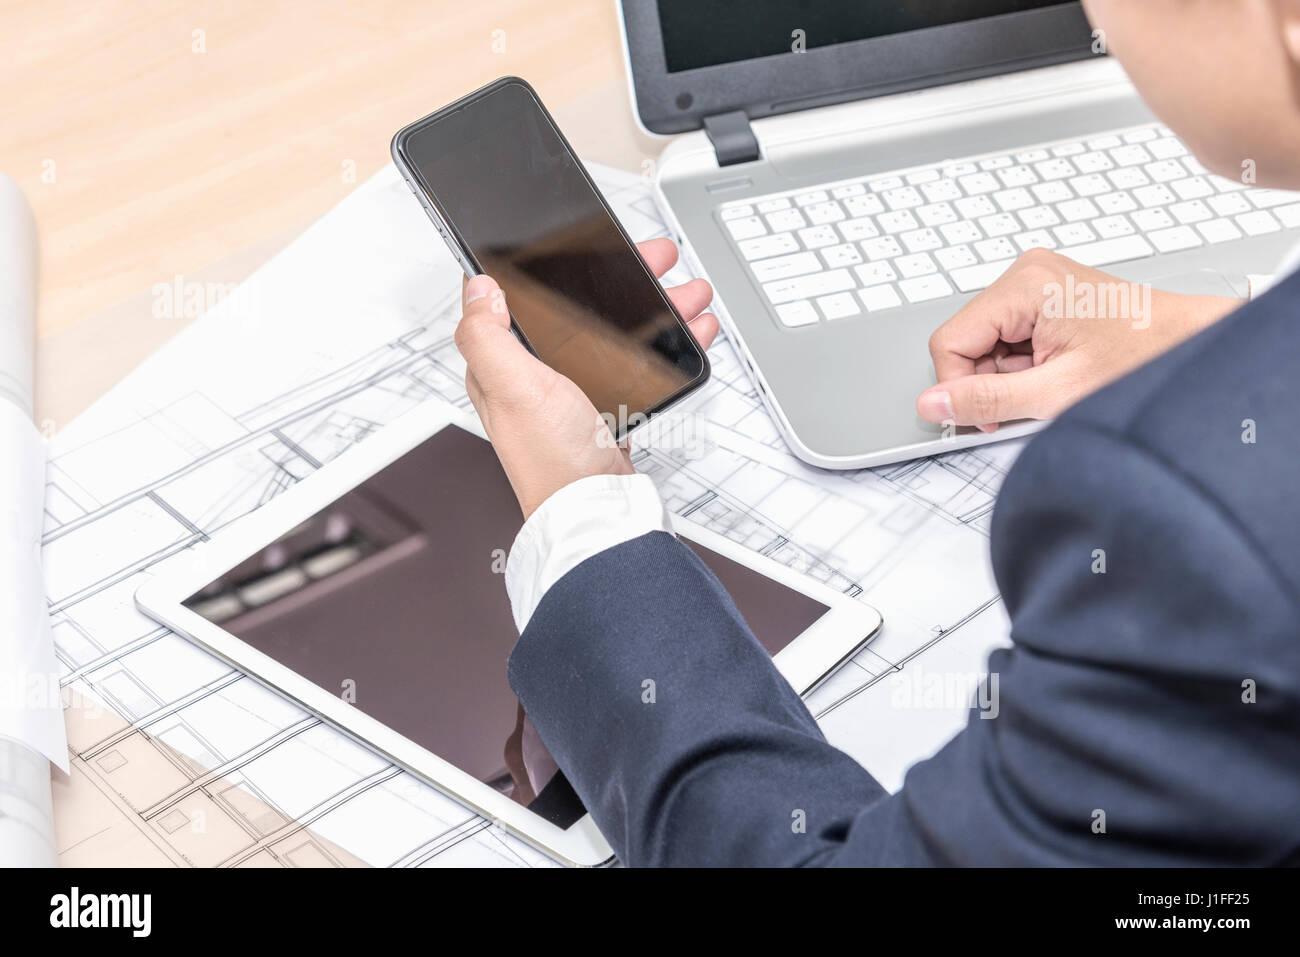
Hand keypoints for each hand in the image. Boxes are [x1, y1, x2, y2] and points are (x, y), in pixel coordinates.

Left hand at [455, 238, 717, 519]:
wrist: (598, 509)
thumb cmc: (553, 459)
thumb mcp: (513, 386)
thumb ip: (487, 336)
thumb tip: (477, 288)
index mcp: (503, 366)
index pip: (517, 300)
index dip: (547, 266)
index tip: (580, 241)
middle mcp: (534, 377)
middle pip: (577, 309)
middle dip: (620, 280)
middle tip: (653, 258)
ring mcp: (573, 391)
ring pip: (615, 332)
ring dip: (653, 307)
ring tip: (686, 292)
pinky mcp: (605, 407)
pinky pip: (637, 362)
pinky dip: (665, 343)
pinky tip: (690, 331)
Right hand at [916, 249, 1241, 432]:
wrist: (1190, 343)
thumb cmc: (1142, 358)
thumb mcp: (1056, 392)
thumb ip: (986, 399)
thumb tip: (932, 404)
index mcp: (1025, 284)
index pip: (949, 341)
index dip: (959, 386)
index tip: (988, 413)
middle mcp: (1026, 271)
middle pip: (965, 339)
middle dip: (988, 378)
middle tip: (1033, 396)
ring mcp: (1034, 280)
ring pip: (983, 341)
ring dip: (1008, 372)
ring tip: (1052, 379)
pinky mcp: (1042, 293)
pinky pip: (1005, 335)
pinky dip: (1021, 362)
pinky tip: (1053, 367)